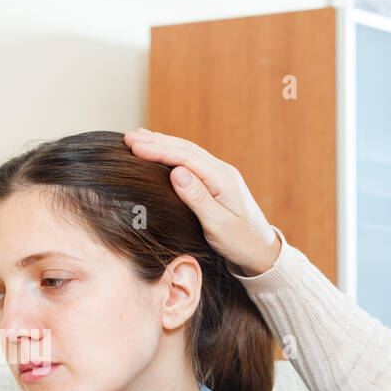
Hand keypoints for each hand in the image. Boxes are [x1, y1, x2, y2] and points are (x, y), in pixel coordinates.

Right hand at [123, 128, 281, 276]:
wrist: (262, 252)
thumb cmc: (241, 243)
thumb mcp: (218, 225)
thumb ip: (198, 198)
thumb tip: (176, 172)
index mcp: (223, 179)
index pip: (186, 157)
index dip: (159, 150)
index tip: (135, 146)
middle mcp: (222, 172)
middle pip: (185, 149)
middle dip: (156, 142)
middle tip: (128, 138)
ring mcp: (220, 175)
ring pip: (188, 153)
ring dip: (162, 144)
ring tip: (137, 138)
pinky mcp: (217, 182)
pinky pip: (192, 161)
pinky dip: (172, 153)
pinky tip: (160, 151)